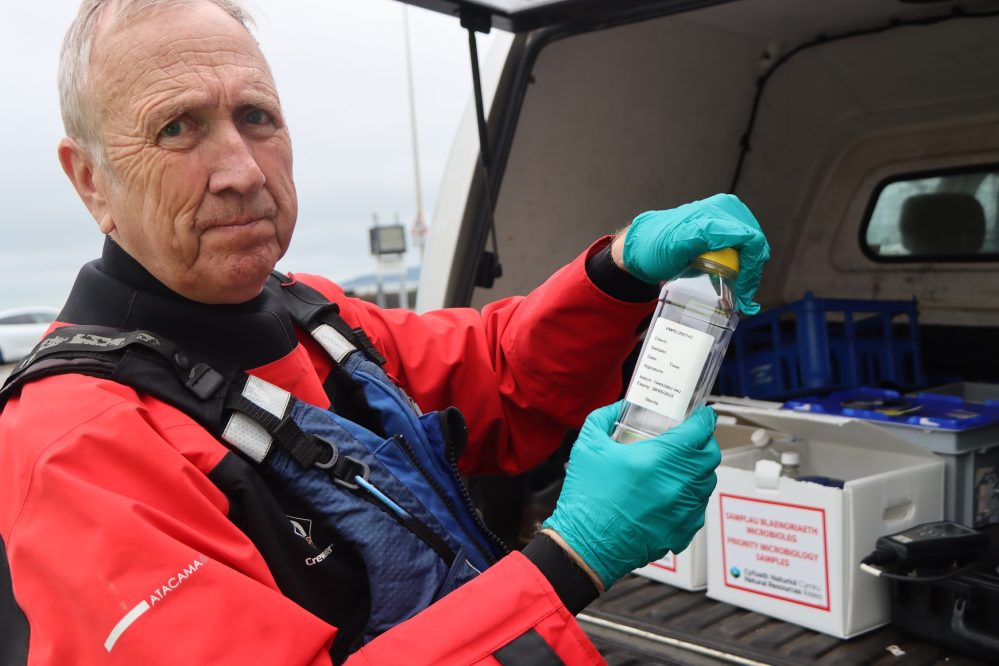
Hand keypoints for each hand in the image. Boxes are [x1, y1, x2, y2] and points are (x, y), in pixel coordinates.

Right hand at [541, 402, 720, 588]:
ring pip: (707, 483)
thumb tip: (619, 409)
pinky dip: (691, 498)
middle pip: (710, 456)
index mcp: (659, 459)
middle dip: (703, 443)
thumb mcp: (588, 446)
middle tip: (689, 439)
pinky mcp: (682, 532)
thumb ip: (604, 418)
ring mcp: (683, 511)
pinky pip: (698, 508)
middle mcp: (677, 485)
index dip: (704, 419)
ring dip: (698, 470)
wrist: (586, 546)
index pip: (700, 431)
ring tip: (678, 467)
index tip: (701, 416)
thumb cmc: (587, 500)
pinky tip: (671, 495)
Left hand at [613, 193, 769, 314]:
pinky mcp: (725, 227)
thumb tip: (739, 236)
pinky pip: (744, 248)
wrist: (641, 247)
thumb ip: (705, 236)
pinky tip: (737, 284)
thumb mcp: (676, 244)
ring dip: (749, 273)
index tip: (743, 293)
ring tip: (740, 295)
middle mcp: (726, 211)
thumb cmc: (654, 248)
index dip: (752, 269)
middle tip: (743, 300)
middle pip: (755, 247)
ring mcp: (727, 217)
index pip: (752, 241)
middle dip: (751, 275)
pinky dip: (743, 267)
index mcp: (717, 213)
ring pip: (753, 249)